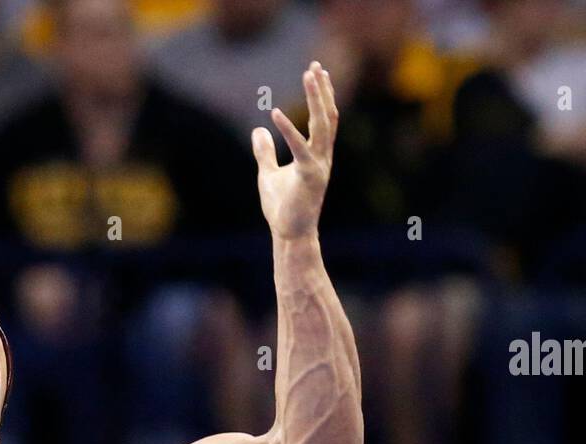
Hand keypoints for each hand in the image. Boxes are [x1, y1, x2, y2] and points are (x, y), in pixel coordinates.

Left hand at [252, 63, 337, 240]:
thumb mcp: (268, 174)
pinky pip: (300, 148)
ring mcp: (318, 166)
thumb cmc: (282, 209)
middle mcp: (322, 157)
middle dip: (322, 90)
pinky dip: (288, 130)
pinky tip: (275, 114)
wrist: (290, 235)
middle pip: (327, 116)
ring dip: (316, 98)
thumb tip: (258, 130)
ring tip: (309, 75)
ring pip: (322, 125)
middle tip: (315, 65)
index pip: (324, 119)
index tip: (318, 73)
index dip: (322, 95)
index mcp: (316, 155)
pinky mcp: (309, 176)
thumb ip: (264, 152)